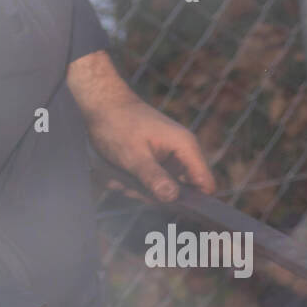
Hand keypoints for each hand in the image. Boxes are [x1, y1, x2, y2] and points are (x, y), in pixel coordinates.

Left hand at [67, 51, 214, 201]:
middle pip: (183, 190)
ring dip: (142, 189)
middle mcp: (183, 152)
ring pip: (165, 186)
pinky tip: (120, 175)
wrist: (101, 101)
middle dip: (157, 195)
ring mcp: (171, 155)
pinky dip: (137, 181)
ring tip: (120, 180)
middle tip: (131, 189)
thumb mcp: (133, 155)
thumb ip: (153, 178)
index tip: (168, 205)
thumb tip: (172, 199)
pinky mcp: (158, 157)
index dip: (194, 200)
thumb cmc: (116, 123)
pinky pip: (154, 177)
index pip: (206, 184)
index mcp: (186, 148)